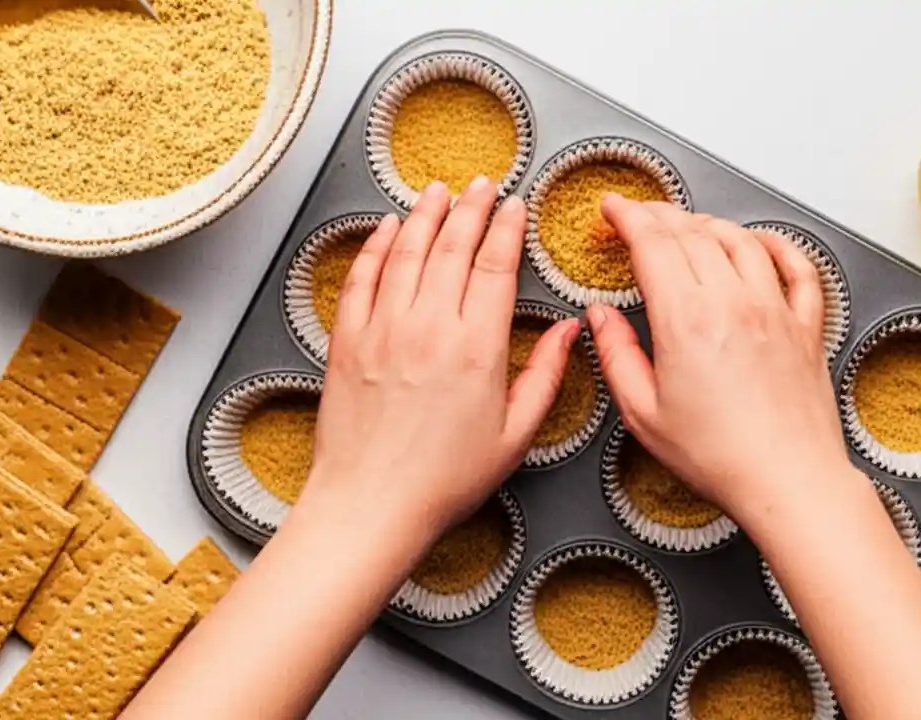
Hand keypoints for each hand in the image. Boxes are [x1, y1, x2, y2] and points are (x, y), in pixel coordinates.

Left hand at [306, 178, 578, 539]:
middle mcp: (429, 328)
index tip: (515, 206)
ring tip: (437, 190)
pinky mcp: (347, 341)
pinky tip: (386, 228)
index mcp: (476, 348)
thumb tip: (572, 331)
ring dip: (424, 213)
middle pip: (452, 246)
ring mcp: (383, 329)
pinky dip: (375, 245)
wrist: (371, 506)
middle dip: (470, 207)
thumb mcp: (516, 435)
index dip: (506, 228)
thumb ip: (547, 376)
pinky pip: (361, 277)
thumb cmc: (443, 481)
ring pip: (406, 250)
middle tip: (482, 184)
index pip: (495, 265)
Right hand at [587, 195, 853, 520]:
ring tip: (688, 226)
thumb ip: (616, 355)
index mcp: (686, 320)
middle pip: (693, 233)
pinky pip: (798, 267)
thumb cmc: (720, 458)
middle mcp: (734, 303)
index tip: (613, 208)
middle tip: (640, 216)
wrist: (788, 482)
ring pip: (740, 240)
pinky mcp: (806, 326)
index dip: (628, 217)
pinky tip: (761, 242)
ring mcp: (775, 310)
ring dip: (709, 224)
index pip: (653, 242)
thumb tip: (599, 317)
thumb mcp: (643, 413)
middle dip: (660, 216)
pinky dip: (777, 244)